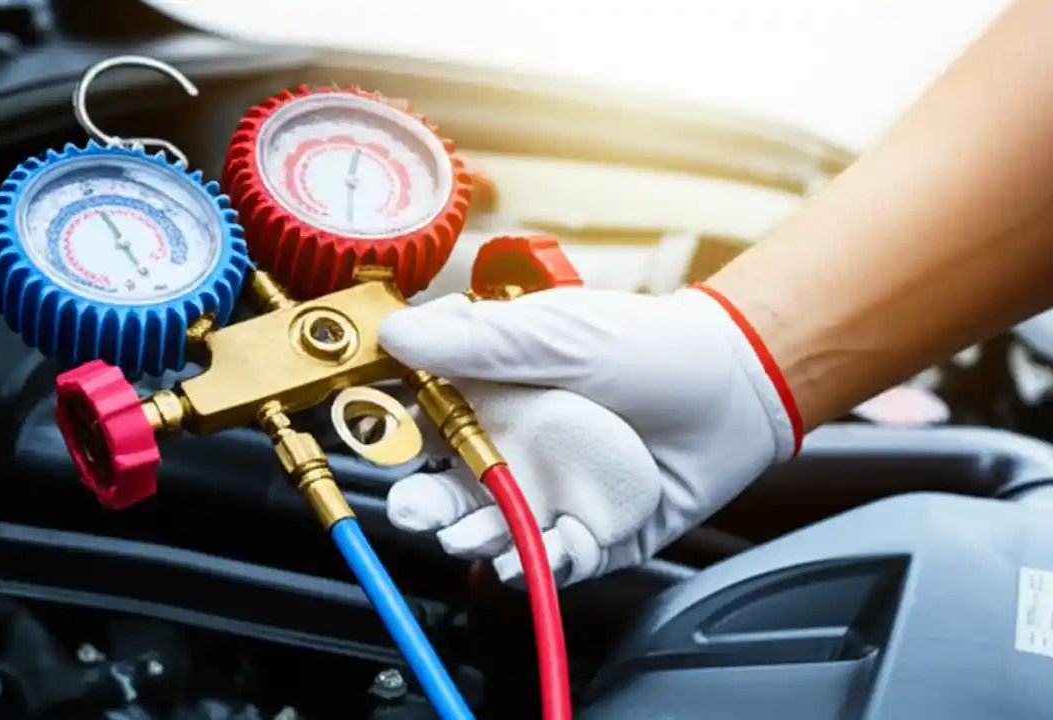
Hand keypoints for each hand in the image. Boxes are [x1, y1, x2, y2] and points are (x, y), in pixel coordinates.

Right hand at [379, 286, 799, 585]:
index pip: (420, 421)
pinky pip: (553, 563)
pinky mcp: (588, 538)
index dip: (391, 435)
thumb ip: (476, 340)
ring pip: (492, 533)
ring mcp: (547, 497)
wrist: (735, 388)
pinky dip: (541, 566)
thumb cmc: (646, 347)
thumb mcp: (556, 332)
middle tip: (415, 509)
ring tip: (473, 538)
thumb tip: (396, 333)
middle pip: (446, 490)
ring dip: (476, 539)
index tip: (369, 439)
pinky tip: (534, 559)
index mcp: (490, 397)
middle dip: (424, 504)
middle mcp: (510, 451)